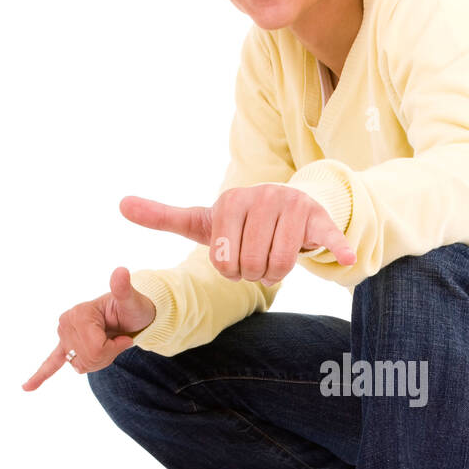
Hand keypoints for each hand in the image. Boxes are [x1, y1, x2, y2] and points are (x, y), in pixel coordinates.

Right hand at [21, 267, 155, 390]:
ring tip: (107, 342)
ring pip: (80, 366)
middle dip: (108, 356)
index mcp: (80, 313)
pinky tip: (26, 387)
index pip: (95, 349)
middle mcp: (67, 322)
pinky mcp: (65, 344)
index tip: (124, 337)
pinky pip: (51, 362)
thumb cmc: (133, 308)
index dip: (114, 349)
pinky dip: (39, 376)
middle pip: (88, 359)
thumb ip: (124, 289)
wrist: (130, 314)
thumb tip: (120, 272)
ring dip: (99, 361)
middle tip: (118, 339)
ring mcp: (64, 334)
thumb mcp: (132, 300)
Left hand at [118, 184, 355, 285]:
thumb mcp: (204, 221)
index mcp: (228, 201)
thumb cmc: (242, 223)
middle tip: (261, 254)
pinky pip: (326, 238)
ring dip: (280, 271)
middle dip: (256, 272)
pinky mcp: (318, 217)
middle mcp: (260, 196)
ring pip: (281, 265)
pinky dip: (336, 248)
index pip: (224, 263)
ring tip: (279, 252)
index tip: (237, 253)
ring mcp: (291, 204)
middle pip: (252, 267)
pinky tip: (348, 258)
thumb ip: (164, 216)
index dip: (232, 270)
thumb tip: (120, 203)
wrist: (290, 207)